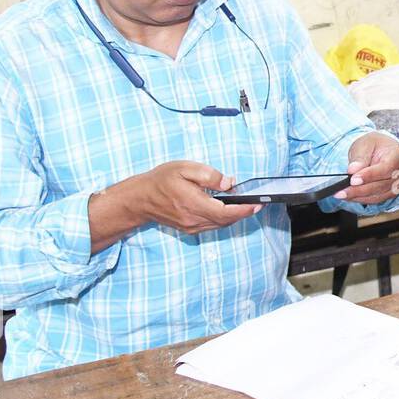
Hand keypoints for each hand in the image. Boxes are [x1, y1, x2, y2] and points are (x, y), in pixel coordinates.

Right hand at [134, 161, 262, 233]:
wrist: (140, 199)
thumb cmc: (161, 180)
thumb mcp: (184, 168)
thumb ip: (209, 175)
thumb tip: (229, 183)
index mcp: (193, 204)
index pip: (225, 212)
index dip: (244, 210)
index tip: (258, 204)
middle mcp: (193, 220)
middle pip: (226, 220)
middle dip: (244, 212)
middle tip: (257, 203)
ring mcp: (191, 227)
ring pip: (220, 224)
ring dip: (234, 216)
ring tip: (246, 204)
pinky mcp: (190, 229)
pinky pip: (213, 225)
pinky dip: (223, 218)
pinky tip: (228, 208)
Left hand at [335, 132, 398, 205]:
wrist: (381, 149)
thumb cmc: (374, 144)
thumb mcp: (364, 144)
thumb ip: (359, 157)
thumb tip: (353, 170)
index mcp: (398, 154)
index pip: (385, 168)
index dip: (369, 176)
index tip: (353, 180)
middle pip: (382, 184)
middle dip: (360, 189)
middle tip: (342, 192)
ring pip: (380, 194)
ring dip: (360, 196)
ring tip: (343, 194)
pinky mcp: (394, 191)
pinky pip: (378, 198)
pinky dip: (364, 199)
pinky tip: (352, 196)